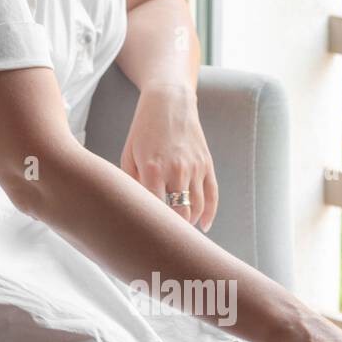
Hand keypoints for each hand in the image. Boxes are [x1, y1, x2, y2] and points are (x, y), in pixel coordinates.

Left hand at [120, 83, 218, 231]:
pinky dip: (209, 214)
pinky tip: (203, 226)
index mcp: (152, 169)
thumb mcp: (128, 155)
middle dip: (175, 230)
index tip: (148, 238)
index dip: (153, 227)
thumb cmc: (143, 131)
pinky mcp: (206, 164)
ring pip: (197, 207)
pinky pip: (212, 195)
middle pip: (180, 213)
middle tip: (166, 240)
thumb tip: (139, 209)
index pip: (155, 210)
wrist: (169, 102)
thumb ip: (131, 184)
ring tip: (181, 232)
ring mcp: (194, 167)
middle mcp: (176, 170)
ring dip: (190, 222)